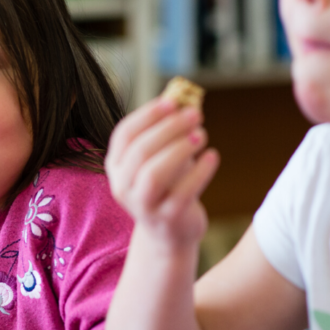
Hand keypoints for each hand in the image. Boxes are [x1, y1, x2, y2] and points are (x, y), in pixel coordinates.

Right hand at [105, 96, 218, 247]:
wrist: (170, 232)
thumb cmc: (167, 185)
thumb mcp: (161, 157)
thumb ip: (167, 131)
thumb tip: (185, 97)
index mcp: (116, 166)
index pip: (124, 135)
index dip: (148, 115)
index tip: (172, 101)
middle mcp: (122, 187)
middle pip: (140, 152)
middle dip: (169, 129)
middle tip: (195, 115)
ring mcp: (143, 206)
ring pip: (154, 174)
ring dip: (179, 150)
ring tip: (202, 135)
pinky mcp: (167, 219)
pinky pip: (182, 193)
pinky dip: (200, 172)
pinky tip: (213, 156)